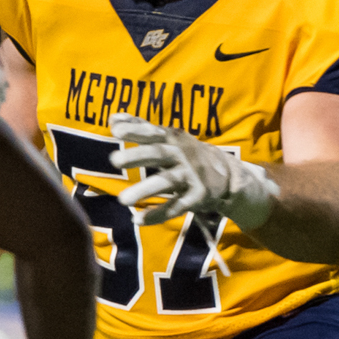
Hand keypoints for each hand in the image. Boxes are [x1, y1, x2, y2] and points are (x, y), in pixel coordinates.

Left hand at [107, 113, 275, 228]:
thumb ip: (140, 127)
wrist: (226, 172)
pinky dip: (157, 214)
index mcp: (171, 138)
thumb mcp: (167, 136)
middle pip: (157, 154)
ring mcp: (189, 175)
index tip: (116, 131)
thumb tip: (113, 118)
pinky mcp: (196, 197)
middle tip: (114, 159)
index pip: (151, 132)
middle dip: (136, 156)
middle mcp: (180, 154)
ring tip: (122, 199)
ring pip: (165, 182)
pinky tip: (138, 220)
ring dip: (144, 189)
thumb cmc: (185, 152)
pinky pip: (175, 206)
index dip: (135, 130)